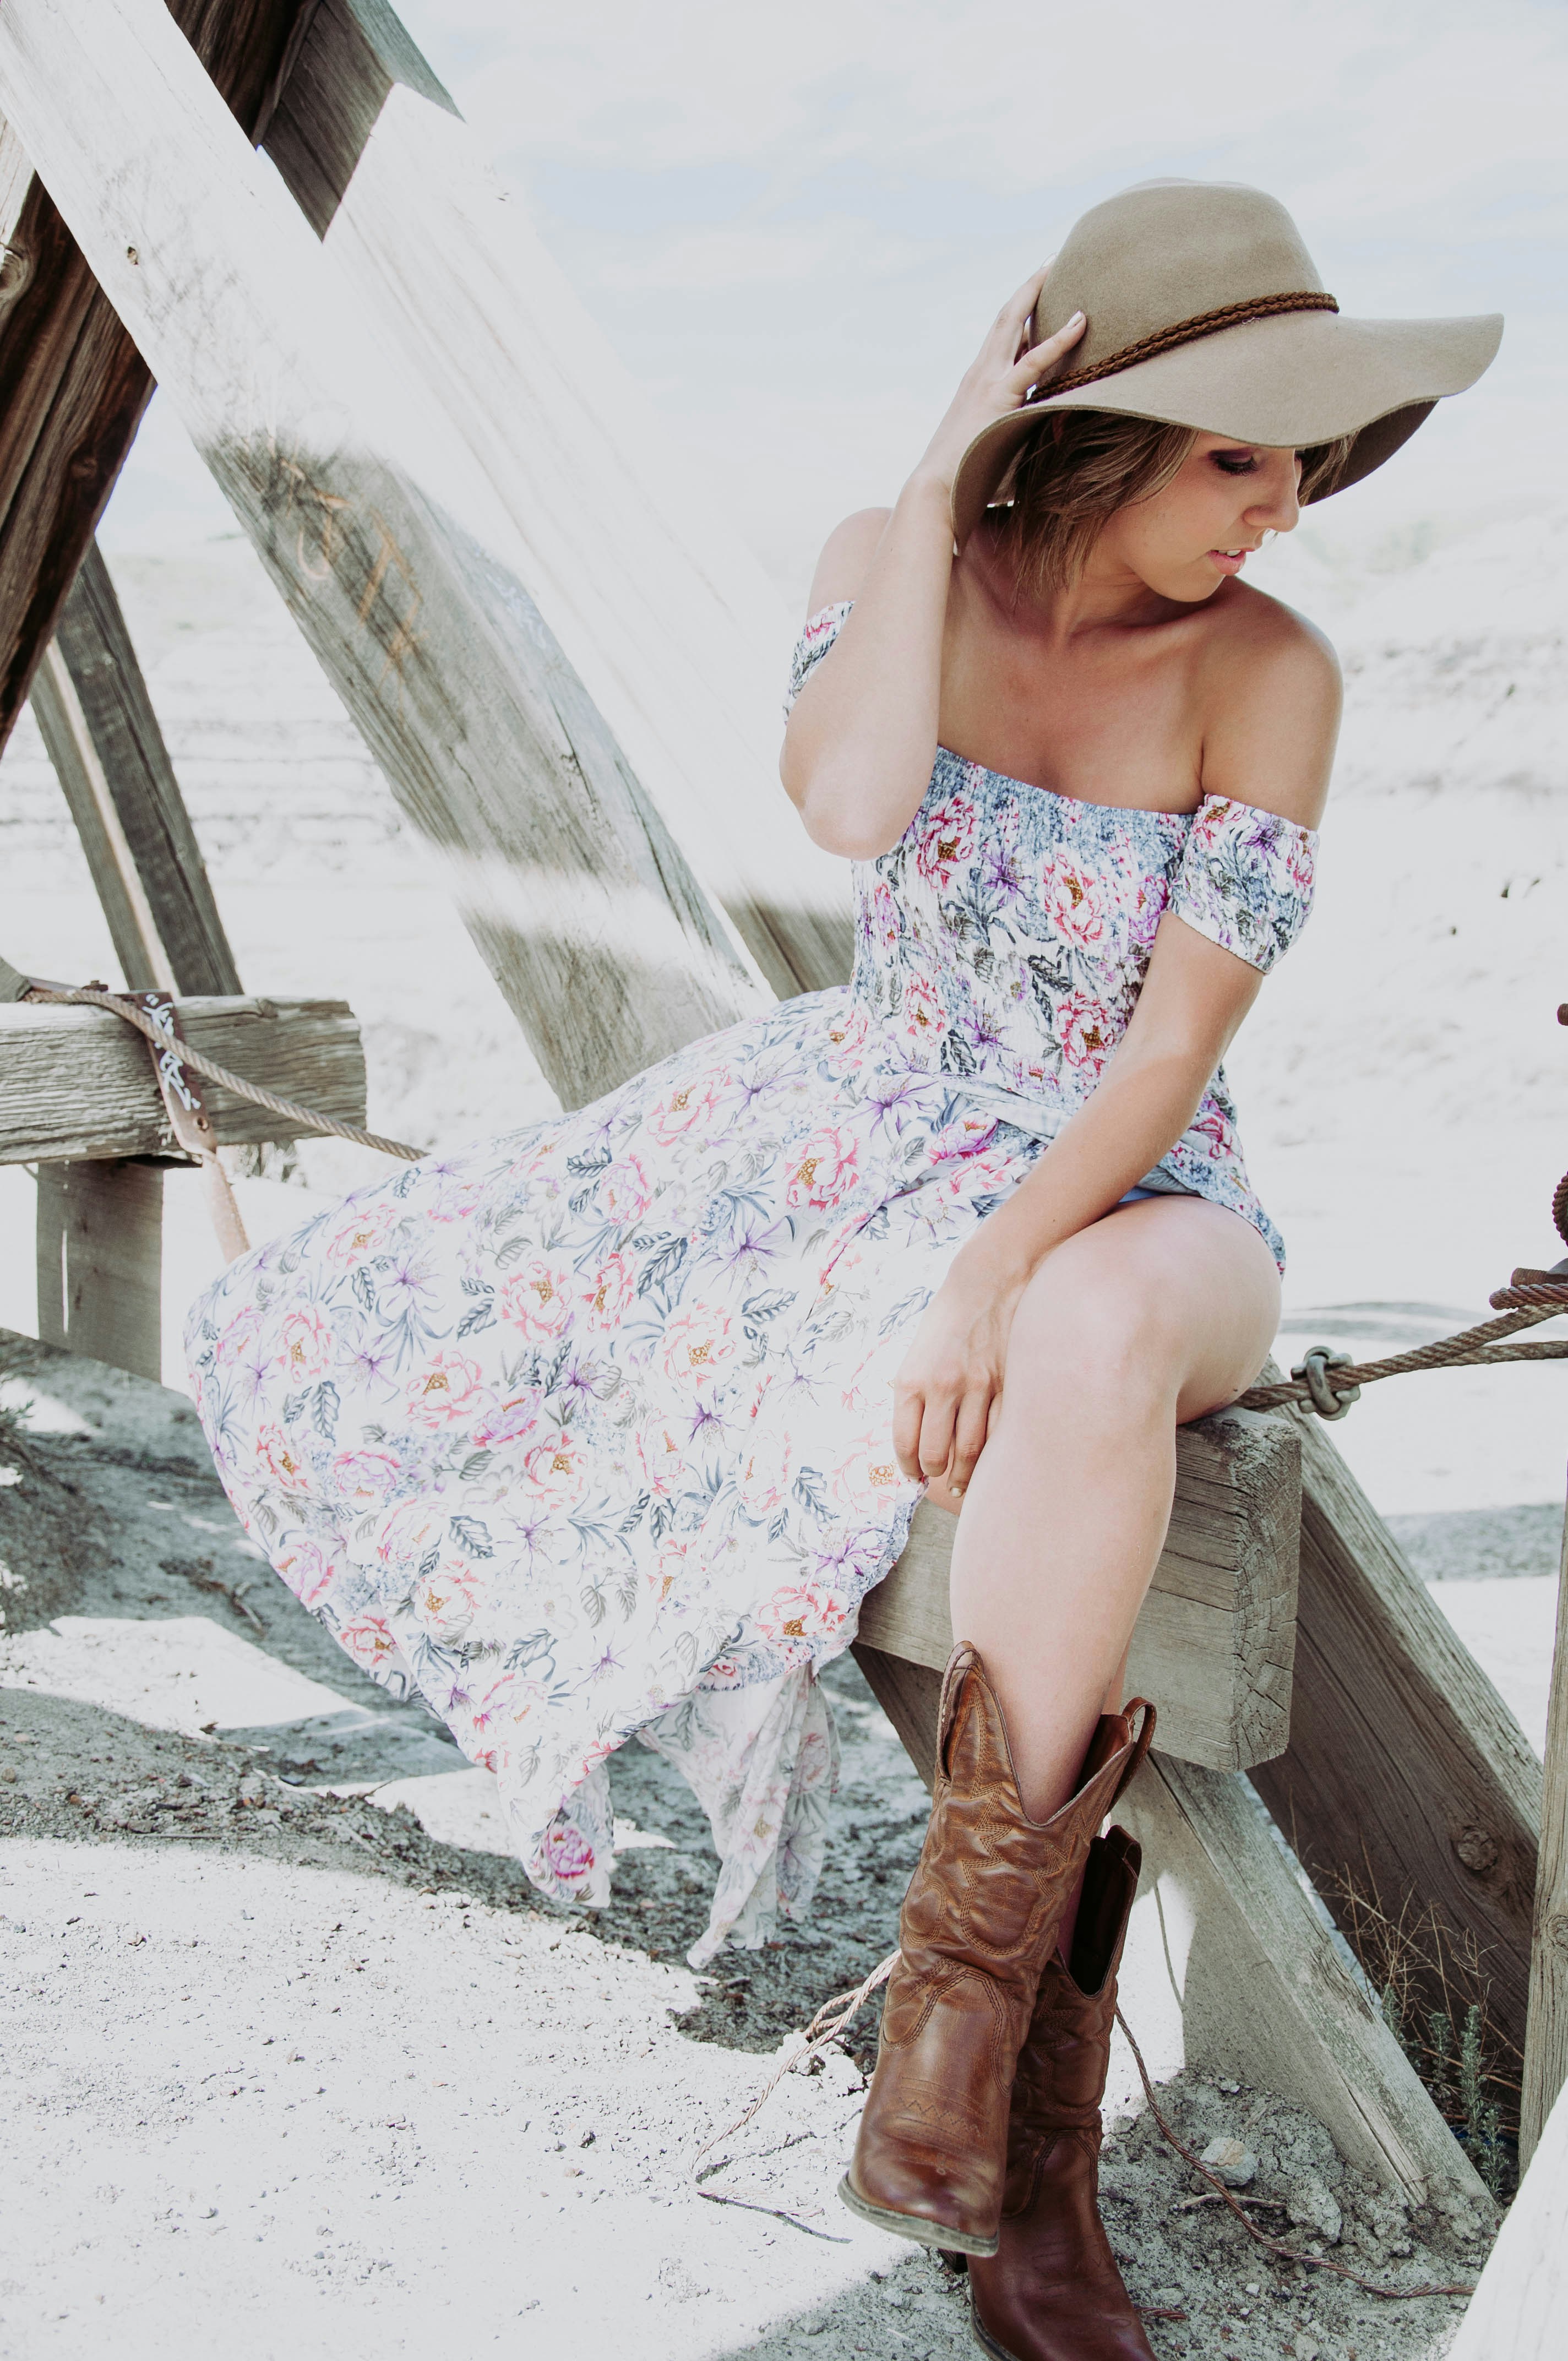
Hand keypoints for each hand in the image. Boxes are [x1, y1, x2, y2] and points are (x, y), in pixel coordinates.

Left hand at [891, 1256, 1026, 1500]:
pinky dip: (994, 1455)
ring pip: (969, 1452)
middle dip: (936, 1475)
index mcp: (912, 1380)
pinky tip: (990, 1463)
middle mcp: (942, 1387)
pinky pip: (1000, 1433)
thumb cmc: (950, 1319)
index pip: (904, 1443)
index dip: (909, 1469)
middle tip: (939, 1480)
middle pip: (936, 1455)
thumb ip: (913, 1393)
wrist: (989, 1280)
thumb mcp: (917, 1353)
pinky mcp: (1008, 1384)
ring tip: (963, 1483)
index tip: (915, 1476)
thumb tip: (913, 1440)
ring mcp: (978, 1387)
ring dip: (964, 1475)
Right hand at [912, 265, 1087, 499]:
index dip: (1021, 316)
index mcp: (978, 385)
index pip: (1002, 341)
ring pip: (1012, 324)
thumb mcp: (1003, 454)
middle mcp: (980, 374)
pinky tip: (1080, 321)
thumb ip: (1029, 440)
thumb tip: (1061, 440)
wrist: (937, 493)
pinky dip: (1058, 340)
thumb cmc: (968, 484)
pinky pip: (1034, 362)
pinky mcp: (999, 397)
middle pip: (1005, 319)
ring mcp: (987, 381)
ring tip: (1057, 265)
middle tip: (1050, 263)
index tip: (1038, 298)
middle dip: (1028, 289)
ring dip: (1035, 293)